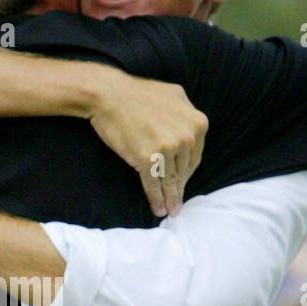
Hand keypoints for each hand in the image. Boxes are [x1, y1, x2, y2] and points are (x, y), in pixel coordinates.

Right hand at [89, 72, 206, 216]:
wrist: (109, 95)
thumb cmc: (137, 94)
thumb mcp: (174, 97)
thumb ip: (187, 116)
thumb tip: (191, 133)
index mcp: (197, 122)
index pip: (194, 156)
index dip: (187, 173)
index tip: (182, 183)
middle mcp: (186, 136)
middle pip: (183, 170)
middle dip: (179, 188)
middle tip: (177, 203)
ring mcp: (167, 149)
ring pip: (170, 180)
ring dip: (170, 199)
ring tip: (170, 211)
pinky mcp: (148, 159)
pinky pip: (154, 184)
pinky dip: (156, 199)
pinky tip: (158, 209)